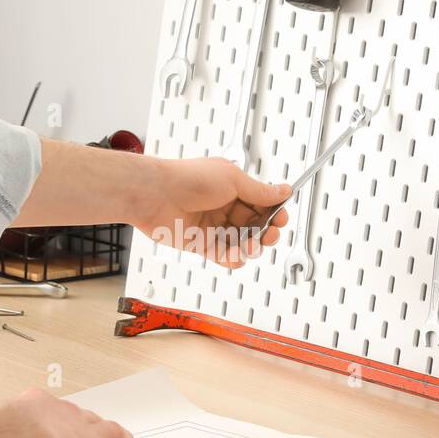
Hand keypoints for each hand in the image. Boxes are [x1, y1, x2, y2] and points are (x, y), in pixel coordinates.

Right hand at [0, 388, 143, 437]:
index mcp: (33, 405)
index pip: (51, 410)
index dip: (58, 421)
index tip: (57, 428)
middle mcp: (62, 414)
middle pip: (84, 418)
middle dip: (91, 425)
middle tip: (97, 432)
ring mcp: (83, 434)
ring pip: (108, 431)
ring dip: (116, 436)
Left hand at [133, 157, 290, 269]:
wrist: (155, 195)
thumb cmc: (188, 179)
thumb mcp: (233, 179)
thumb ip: (260, 191)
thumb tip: (284, 190)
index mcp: (233, 187)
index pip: (261, 203)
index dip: (274, 212)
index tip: (281, 218)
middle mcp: (224, 206)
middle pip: (255, 225)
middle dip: (267, 232)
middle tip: (270, 234)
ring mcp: (213, 226)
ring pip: (242, 243)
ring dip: (251, 247)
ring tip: (250, 246)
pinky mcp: (202, 244)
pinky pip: (225, 255)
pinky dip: (233, 258)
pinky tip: (236, 255)